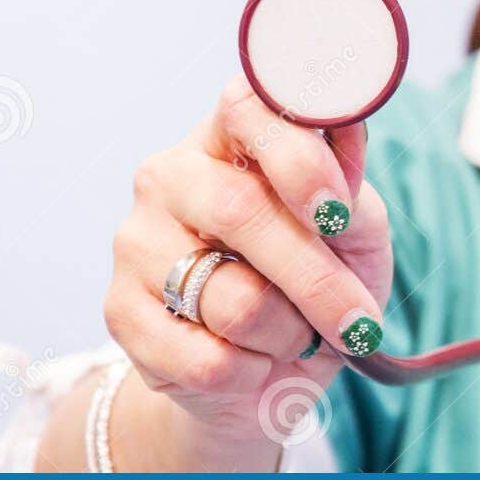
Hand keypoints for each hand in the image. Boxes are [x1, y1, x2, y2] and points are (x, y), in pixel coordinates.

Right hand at [103, 75, 393, 461]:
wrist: (265, 372)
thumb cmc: (317, 278)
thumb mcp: (355, 232)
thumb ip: (351, 189)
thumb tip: (347, 138)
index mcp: (230, 136)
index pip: (246, 106)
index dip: (298, 157)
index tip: (338, 212)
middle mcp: (171, 176)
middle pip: (241, 211)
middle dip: (316, 279)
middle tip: (360, 322)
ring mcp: (137, 241)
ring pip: (232, 298)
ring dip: (288, 333)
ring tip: (295, 334)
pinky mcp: (120, 313)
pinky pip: (207, 359)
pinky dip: (252, 371)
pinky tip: (254, 360)